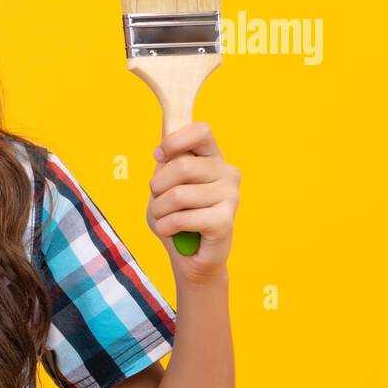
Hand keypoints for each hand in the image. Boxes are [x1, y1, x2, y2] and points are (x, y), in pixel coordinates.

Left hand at [146, 121, 239, 285]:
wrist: (189, 257)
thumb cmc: (175, 217)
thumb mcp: (163, 186)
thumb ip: (165, 166)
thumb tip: (163, 153)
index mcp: (213, 158)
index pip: (201, 131)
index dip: (174, 141)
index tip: (159, 156)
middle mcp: (228, 172)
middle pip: (182, 165)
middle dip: (157, 187)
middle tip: (159, 202)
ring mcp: (231, 196)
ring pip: (177, 194)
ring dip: (159, 211)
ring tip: (165, 219)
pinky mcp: (225, 221)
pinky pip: (181, 218)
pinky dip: (166, 227)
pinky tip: (171, 231)